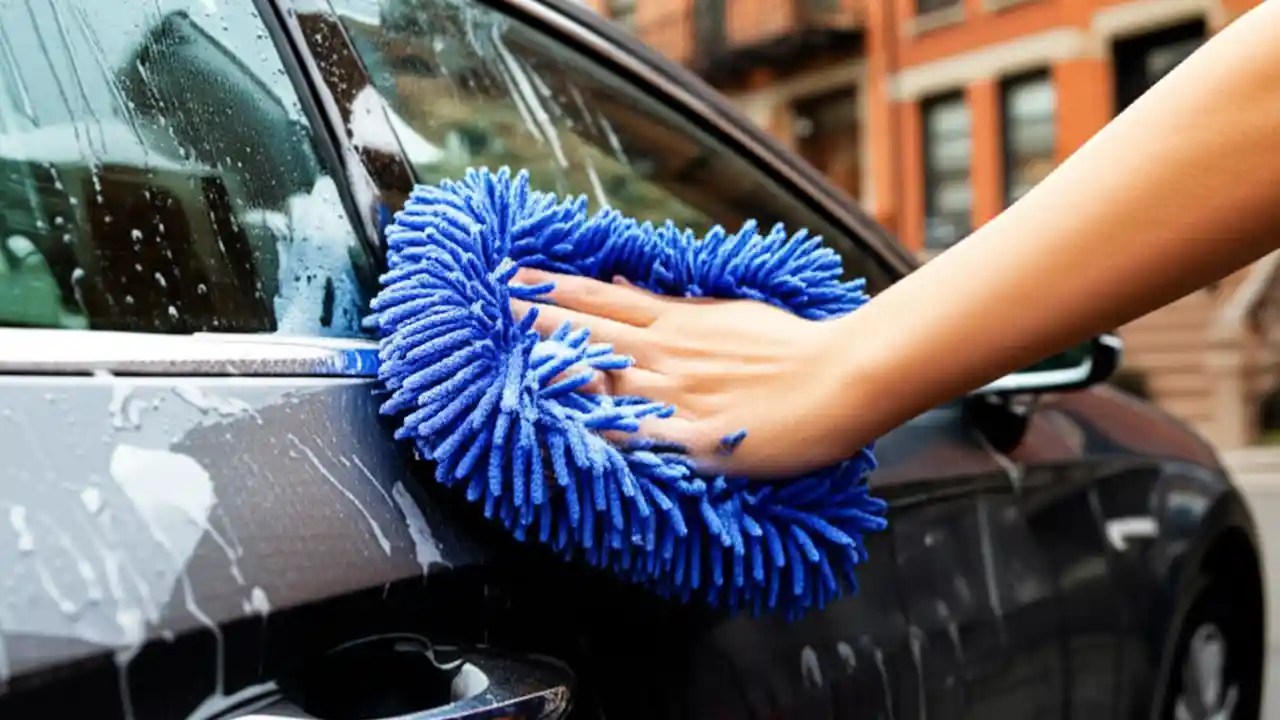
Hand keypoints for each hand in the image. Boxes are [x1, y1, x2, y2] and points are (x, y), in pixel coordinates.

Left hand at [510, 268, 870, 478]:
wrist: (841, 375)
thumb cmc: (791, 343)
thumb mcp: (724, 309)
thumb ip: (670, 303)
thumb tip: (622, 283)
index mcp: (675, 320)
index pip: (596, 298)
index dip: (549, 287)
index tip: (506, 278)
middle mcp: (666, 352)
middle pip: (585, 329)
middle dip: (531, 317)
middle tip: (483, 305)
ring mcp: (676, 394)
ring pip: (600, 373)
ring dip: (549, 363)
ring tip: (501, 355)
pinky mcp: (694, 437)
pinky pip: (637, 435)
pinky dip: (597, 430)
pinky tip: (560, 431)